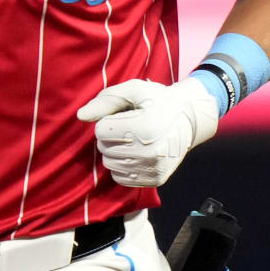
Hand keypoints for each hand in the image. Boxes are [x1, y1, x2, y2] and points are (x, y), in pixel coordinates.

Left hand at [76, 78, 218, 187]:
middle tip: (129, 127)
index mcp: (144, 127)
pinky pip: (121, 178)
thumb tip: (81, 116)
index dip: (108, 120)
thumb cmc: (157, 101)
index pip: (101, 130)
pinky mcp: (156, 180)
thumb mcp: (134, 90)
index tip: (124, 116)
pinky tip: (136, 153)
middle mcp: (150, 152)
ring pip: (110, 164)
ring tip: (133, 139)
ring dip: (115, 151)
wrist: (189, 119)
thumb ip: (106, 100)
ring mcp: (154, 168)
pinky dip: (122, 166)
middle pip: (104, 148)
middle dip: (110, 136)